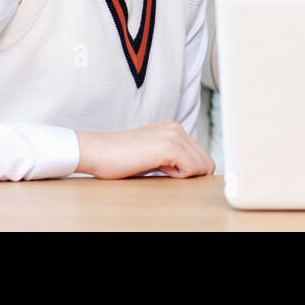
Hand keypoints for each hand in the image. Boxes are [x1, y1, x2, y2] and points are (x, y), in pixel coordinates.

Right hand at [74, 120, 214, 178]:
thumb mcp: (153, 154)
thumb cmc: (120, 159)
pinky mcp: (169, 146)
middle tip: (164, 173)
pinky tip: (157, 169)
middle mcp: (176, 128)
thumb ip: (173, 157)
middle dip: (190, 174)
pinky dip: (178, 176)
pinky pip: (192, 169)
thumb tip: (195, 173)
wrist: (98, 151)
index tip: (170, 173)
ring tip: (159, 170)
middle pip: (206, 162)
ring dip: (183, 175)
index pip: (201, 156)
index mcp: (173, 128)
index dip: (190, 172)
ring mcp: (174, 135)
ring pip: (202, 166)